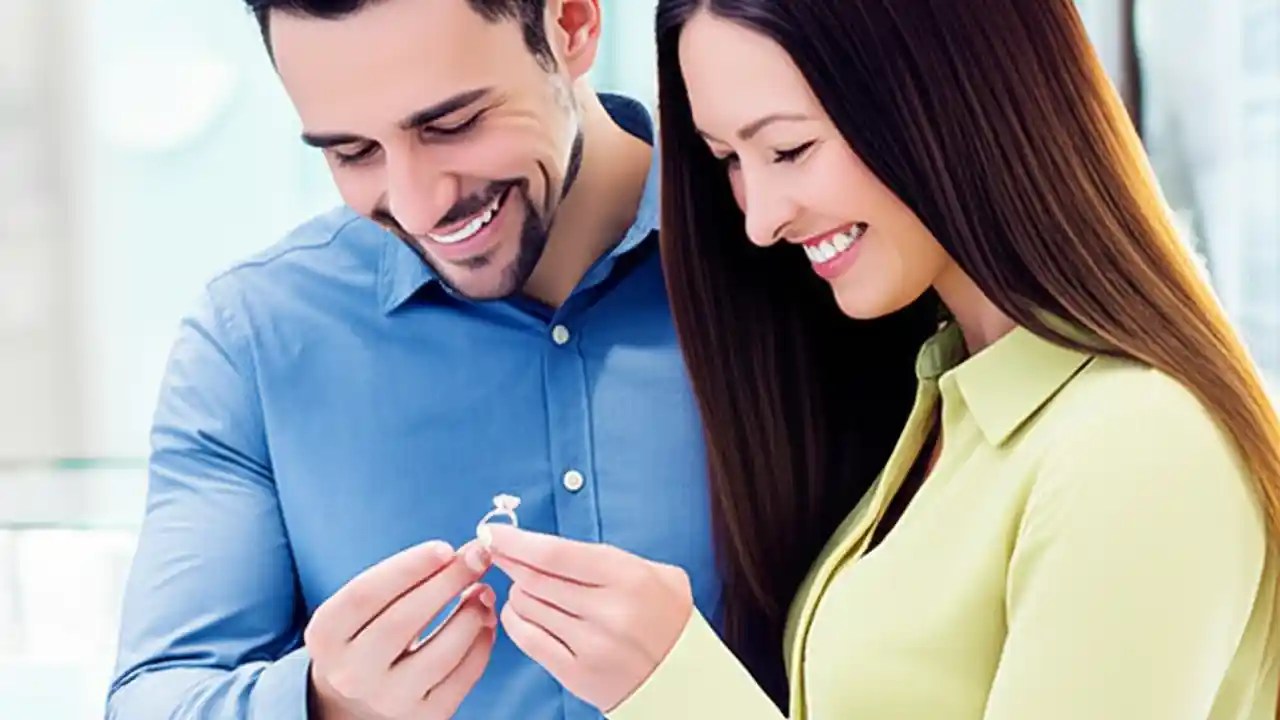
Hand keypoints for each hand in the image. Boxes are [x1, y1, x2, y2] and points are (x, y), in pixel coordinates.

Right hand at [305, 539, 496, 719]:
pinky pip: (461, 678)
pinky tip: (485, 621)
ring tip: (483, 591)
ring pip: (439, 654)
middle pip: (402, 621)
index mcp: (326, 635)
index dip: (408, 568)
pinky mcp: (424, 717)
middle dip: (447, 583)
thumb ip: (405, 578)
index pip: (365, 594)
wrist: (358, 697)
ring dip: (470, 615)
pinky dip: (481, 644)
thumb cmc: (369, 631)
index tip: (445, 548)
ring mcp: (387, 700)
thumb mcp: (365, 605)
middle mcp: (351, 672)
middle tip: (478, 558)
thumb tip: (467, 555)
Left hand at [484, 525, 692, 711]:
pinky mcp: (577, 674)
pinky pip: (527, 639)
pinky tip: (524, 612)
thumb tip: (545, 543)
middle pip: (534, 579)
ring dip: (519, 591)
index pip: (555, 554)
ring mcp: (590, 645)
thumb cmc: (666, 618)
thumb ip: (607, 556)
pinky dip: (517, 620)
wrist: (684, 678)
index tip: (494, 533)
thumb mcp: (656, 573)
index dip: (517, 541)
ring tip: (531, 588)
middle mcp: (608, 612)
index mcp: (628, 578)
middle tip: (499, 554)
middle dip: (510, 562)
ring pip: (527, 606)